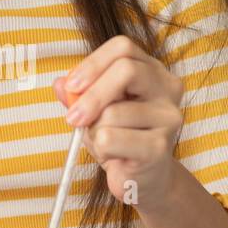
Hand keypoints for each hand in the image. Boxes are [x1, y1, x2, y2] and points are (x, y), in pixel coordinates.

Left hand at [54, 35, 184, 204]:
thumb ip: (78, 94)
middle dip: (91, 95)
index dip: (93, 63)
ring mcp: (168, 117)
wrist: (141, 179)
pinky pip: (112, 139)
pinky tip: (113, 156)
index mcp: (152, 71)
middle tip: (72, 118)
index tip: (72, 85)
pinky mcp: (160, 146)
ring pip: (113, 112)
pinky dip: (101, 150)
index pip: (124, 48)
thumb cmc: (120, 138)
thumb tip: (59, 83)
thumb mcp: (95, 111)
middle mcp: (167, 88)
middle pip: (126, 69)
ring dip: (95, 131)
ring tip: (104, 143)